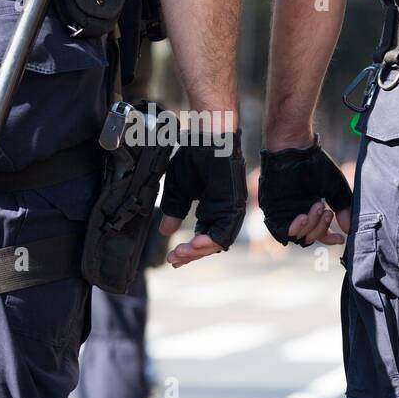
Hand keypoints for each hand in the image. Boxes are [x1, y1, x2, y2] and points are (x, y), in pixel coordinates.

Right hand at [159, 132, 247, 268]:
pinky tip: (196, 244)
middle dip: (191, 254)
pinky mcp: (233, 204)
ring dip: (199, 250)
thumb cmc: (195, 157)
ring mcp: (231, 209)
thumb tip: (165, 230)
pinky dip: (211, 240)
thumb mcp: (178, 188)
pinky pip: (226, 230)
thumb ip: (174, 210)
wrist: (207, 137)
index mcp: (213, 209)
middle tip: (174, 260)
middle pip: (211, 243)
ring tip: (182, 253)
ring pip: (220, 241)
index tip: (173, 258)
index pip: (203, 237)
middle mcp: (224, 212)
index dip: (188, 250)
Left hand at [259, 139, 353, 246]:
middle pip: (309, 237)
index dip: (329, 238)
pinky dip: (294, 229)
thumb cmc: (316, 164)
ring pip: (296, 236)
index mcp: (311, 209)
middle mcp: (297, 213)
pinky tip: (303, 217)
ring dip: (310, 227)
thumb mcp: (336, 188)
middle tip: (326, 210)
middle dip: (321, 228)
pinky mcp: (272, 211)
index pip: (319, 232)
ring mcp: (284, 213)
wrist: (295, 150)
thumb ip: (343, 208)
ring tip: (317, 206)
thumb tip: (348, 229)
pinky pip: (281, 231)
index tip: (341, 238)